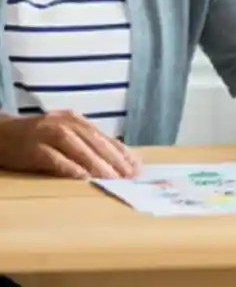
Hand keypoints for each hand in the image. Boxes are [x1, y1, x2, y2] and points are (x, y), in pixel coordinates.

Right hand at [0, 111, 140, 178]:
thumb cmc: (36, 138)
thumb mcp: (63, 135)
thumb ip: (86, 144)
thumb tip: (117, 161)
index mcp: (76, 120)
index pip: (105, 137)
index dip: (122, 153)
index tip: (137, 168)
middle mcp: (65, 123)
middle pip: (96, 143)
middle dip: (115, 161)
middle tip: (130, 178)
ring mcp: (48, 133)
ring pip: (79, 149)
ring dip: (98, 165)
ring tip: (113, 180)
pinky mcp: (33, 148)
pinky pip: (55, 159)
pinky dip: (70, 168)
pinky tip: (82, 178)